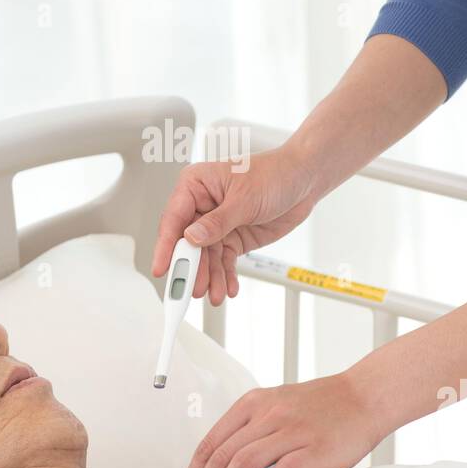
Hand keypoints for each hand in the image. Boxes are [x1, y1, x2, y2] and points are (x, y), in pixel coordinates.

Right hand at [151, 144, 321, 305]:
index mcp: (196, 185)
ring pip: (206, 257)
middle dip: (192, 268)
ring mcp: (217, 224)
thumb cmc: (275, 174)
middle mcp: (202, 205)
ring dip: (211, 277)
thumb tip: (192, 238)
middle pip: (187, 243)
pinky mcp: (232, 238)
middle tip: (192, 289)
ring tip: (216, 293)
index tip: (162, 268)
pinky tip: (228, 287)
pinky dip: (226, 275)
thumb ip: (217, 222)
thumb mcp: (244, 199)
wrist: (304, 181)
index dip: (166, 246)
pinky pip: (223, 261)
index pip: (174, 219)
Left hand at [174, 375, 374, 467]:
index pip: (210, 442)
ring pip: (243, 463)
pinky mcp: (312, 448)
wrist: (363, 397)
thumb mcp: (275, 406)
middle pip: (221, 455)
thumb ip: (250, 429)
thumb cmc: (318, 408)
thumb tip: (219, 466)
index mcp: (252, 404)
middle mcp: (267, 414)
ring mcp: (290, 430)